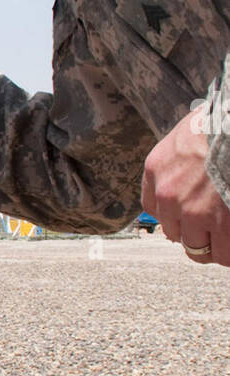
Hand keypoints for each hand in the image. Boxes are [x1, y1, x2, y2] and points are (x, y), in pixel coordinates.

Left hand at [141, 106, 229, 264]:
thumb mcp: (190, 132)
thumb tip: (196, 173)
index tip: (189, 217)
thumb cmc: (222, 122)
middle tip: (213, 231)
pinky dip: (229, 252)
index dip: (175, 216)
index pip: (154, 208)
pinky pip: (224, 253)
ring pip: (198, 249)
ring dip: (214, 247)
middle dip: (195, 234)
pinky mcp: (223, 225)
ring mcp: (195, 212)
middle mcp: (170, 195)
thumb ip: (183, 157)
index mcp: (157, 168)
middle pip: (175, 233)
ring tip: (226, 239)